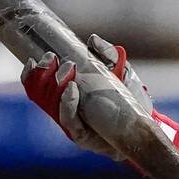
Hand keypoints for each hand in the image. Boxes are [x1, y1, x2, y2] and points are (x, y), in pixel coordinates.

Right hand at [20, 34, 153, 160]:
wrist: (148, 124)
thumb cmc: (129, 99)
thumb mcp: (122, 72)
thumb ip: (108, 55)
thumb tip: (92, 40)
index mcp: (67, 96)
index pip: (40, 87)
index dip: (31, 75)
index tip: (34, 59)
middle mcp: (65, 111)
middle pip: (42, 96)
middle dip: (43, 75)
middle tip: (52, 58)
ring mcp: (73, 125)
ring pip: (52, 108)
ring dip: (55, 86)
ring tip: (66, 68)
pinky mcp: (83, 138)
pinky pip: (70, 122)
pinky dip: (67, 104)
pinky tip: (71, 88)